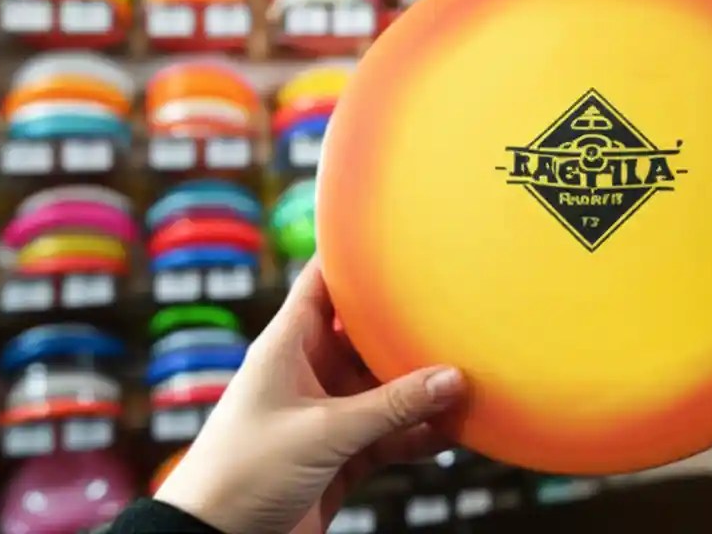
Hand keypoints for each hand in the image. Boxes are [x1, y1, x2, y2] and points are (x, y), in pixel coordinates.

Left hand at [155, 258, 465, 533]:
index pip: (323, 282)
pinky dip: (421, 433)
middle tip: (456, 311)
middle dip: (409, 328)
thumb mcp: (322, 432)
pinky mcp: (343, 454)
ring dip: (423, 388)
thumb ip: (390, 407)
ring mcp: (329, 414)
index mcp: (288, 346)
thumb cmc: (241, 476)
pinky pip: (392, 434)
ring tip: (470, 376)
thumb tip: (452, 378)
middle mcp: (310, 372)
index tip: (399, 236)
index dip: (355, 257)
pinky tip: (454, 428)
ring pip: (387, 388)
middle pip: (368, 335)